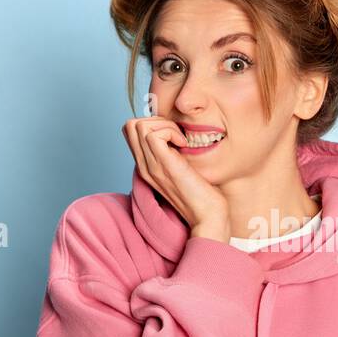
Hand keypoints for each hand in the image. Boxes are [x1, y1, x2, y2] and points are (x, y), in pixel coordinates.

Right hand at [121, 116, 230, 240]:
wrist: (208, 216)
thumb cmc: (203, 192)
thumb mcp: (182, 167)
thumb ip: (174, 152)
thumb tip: (177, 132)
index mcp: (146, 166)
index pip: (131, 131)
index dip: (152, 123)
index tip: (173, 135)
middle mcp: (144, 165)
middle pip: (130, 125)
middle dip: (155, 120)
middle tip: (176, 135)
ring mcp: (151, 166)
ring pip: (138, 125)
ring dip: (164, 125)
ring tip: (180, 140)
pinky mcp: (163, 165)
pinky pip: (154, 134)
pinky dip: (170, 131)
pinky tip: (184, 145)